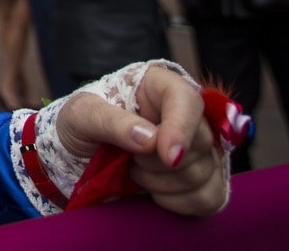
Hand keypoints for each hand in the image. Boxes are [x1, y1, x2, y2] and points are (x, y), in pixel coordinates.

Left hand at [55, 65, 226, 215]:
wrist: (78, 155)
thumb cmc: (81, 123)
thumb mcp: (82, 115)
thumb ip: (112, 122)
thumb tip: (150, 139)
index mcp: (158, 85)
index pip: (187, 100)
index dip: (182, 129)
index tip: (168, 157)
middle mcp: (185, 113)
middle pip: (200, 142)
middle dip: (160, 162)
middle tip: (129, 160)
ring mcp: (197, 147)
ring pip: (206, 173)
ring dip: (164, 183)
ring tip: (134, 171)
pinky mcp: (202, 178)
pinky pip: (209, 198)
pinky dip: (180, 203)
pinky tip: (153, 192)